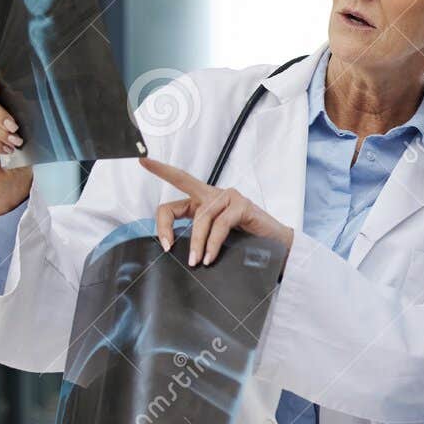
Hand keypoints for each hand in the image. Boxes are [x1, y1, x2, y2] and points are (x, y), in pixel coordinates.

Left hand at [139, 156, 293, 264]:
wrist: (280, 248)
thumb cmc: (249, 244)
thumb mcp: (218, 241)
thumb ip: (201, 238)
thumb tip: (175, 251)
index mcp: (206, 199)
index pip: (179, 182)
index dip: (161, 172)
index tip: (143, 161)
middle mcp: (215, 194)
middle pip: (179, 198)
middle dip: (165, 221)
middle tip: (164, 245)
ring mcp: (229, 197)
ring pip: (201, 219)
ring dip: (196, 244)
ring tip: (196, 262)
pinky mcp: (242, 205)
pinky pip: (219, 225)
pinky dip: (212, 243)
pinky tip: (210, 256)